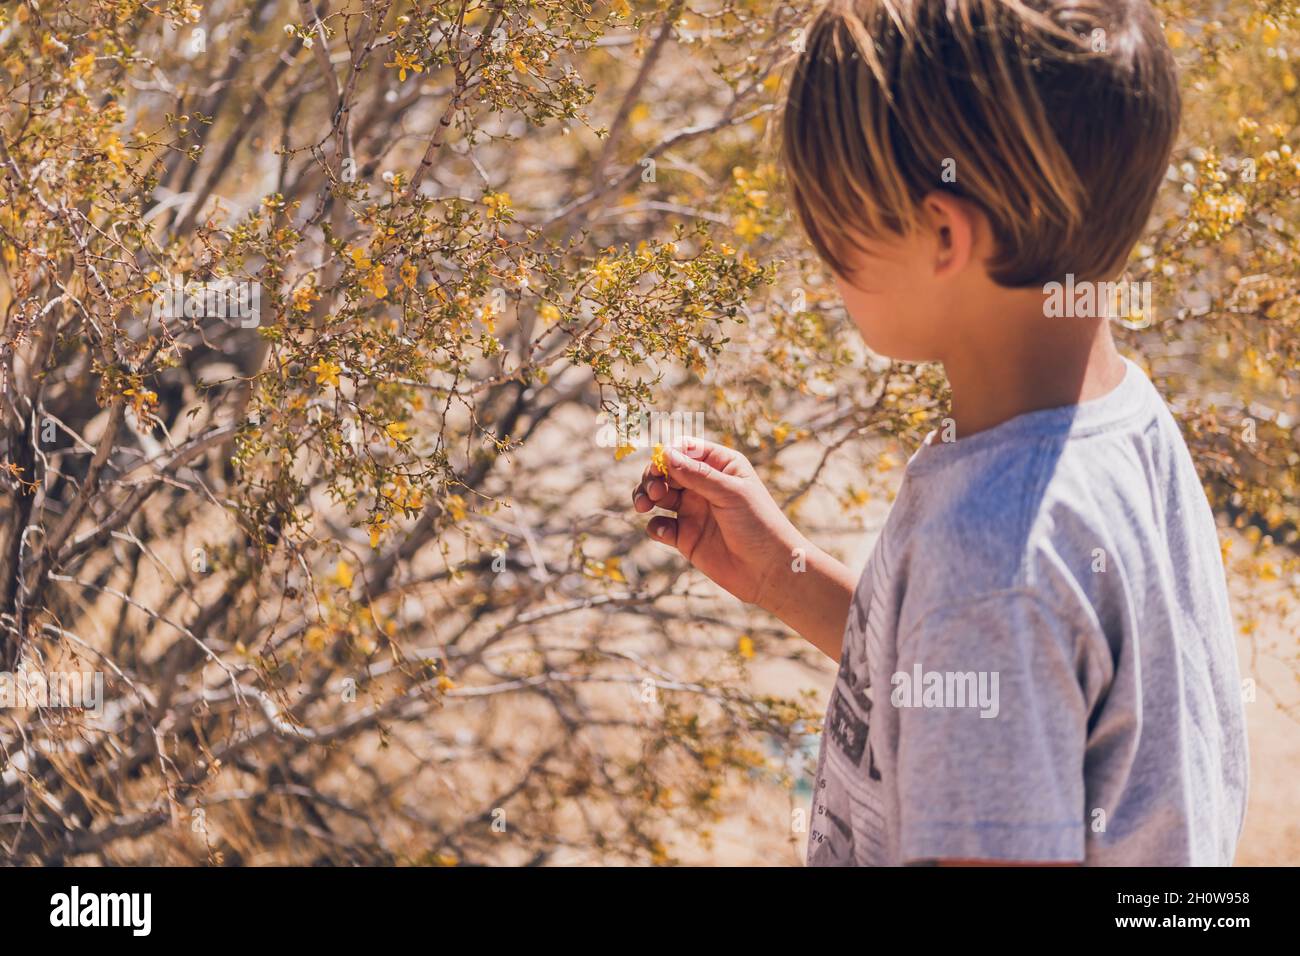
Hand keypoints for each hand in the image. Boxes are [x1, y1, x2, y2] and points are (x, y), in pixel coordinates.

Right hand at [631, 437, 856, 659]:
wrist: (769, 570)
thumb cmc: (759, 525)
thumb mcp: (731, 493)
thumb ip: (697, 475)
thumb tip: (665, 453)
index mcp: (721, 466)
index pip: (686, 449)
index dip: (668, 454)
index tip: (661, 466)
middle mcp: (704, 485)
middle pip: (666, 471)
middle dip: (653, 476)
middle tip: (653, 490)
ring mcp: (694, 510)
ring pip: (658, 496)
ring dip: (646, 496)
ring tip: (643, 505)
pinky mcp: (686, 537)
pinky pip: (661, 526)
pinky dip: (657, 526)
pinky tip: (667, 532)